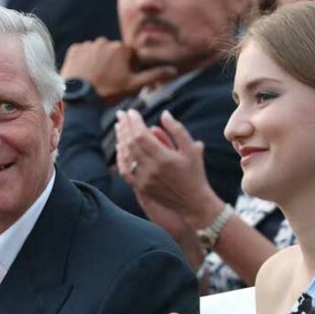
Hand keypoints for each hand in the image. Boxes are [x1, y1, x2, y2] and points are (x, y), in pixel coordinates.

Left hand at [60, 38, 175, 102]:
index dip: (127, 69)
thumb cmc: (109, 92)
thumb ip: (154, 76)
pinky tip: (84, 75)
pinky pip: (82, 54)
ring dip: (97, 63)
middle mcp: (105, 41)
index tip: (120, 81)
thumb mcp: (134, 86)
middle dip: (112, 65)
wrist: (80, 98)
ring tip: (95, 80)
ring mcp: (88, 44)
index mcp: (121, 48)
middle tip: (106, 82)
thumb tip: (174, 70)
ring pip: (97, 53)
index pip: (128, 57)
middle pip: (112, 53)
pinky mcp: (74, 49)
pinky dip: (84, 62)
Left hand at [115, 109, 224, 225]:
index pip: (141, 136)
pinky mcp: (141, 188)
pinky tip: (120, 147)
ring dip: (121, 139)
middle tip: (121, 114)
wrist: (193, 202)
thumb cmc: (194, 173)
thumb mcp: (191, 149)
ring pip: (126, 156)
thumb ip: (177, 130)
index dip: (134, 122)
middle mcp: (151, 169)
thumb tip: (164, 113)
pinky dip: (121, 157)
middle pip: (131, 144)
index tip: (132, 111)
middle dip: (125, 127)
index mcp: (164, 158)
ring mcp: (144, 180)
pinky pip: (125, 171)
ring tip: (119, 126)